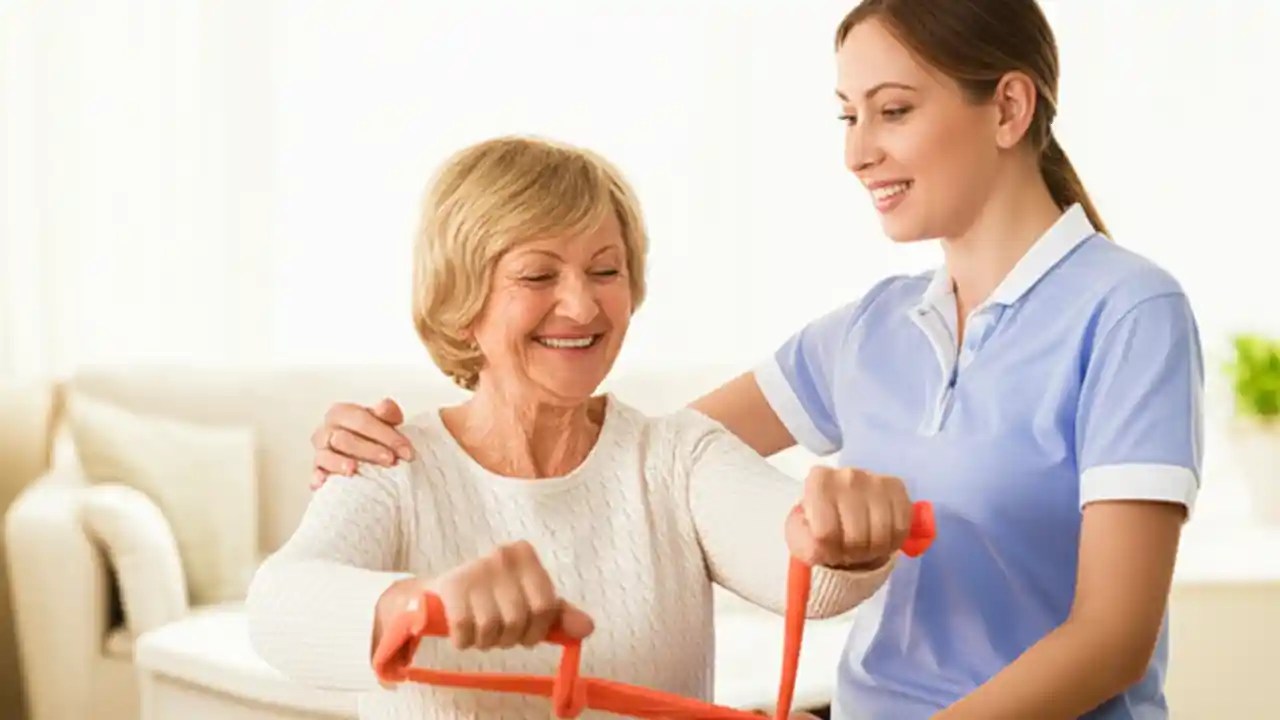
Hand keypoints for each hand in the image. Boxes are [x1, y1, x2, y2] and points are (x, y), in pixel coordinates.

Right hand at [310, 397, 413, 488]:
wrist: (363, 454)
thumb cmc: (372, 436)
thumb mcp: (383, 422)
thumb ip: (387, 413)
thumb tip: (384, 407)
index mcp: (342, 413)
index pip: (361, 420)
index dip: (385, 434)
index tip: (406, 451)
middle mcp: (327, 430)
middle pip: (344, 438)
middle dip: (369, 450)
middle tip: (390, 461)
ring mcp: (320, 451)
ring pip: (327, 455)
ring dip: (340, 462)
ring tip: (353, 469)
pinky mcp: (317, 470)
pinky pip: (315, 473)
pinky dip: (318, 476)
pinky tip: (324, 482)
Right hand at [375, 541, 593, 654]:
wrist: (441, 592)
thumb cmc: (494, 597)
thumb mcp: (530, 600)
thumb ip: (560, 615)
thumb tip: (587, 628)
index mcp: (525, 554)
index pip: (546, 605)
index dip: (538, 630)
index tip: (528, 635)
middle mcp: (502, 555)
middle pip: (518, 619)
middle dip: (510, 639)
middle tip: (501, 635)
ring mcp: (476, 569)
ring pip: (492, 627)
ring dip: (487, 642)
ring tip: (482, 634)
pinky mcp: (451, 586)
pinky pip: (465, 630)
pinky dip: (465, 642)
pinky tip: (464, 634)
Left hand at [785, 466, 911, 569]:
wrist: (844, 507)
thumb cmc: (821, 521)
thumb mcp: (802, 536)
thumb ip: (805, 544)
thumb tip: (818, 550)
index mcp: (819, 482)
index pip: (826, 533)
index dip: (828, 552)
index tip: (828, 552)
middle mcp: (847, 475)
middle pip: (856, 537)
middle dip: (852, 554)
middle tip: (849, 553)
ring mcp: (876, 480)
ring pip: (880, 536)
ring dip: (873, 551)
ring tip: (864, 547)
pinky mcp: (898, 488)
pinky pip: (901, 529)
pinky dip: (892, 543)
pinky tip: (881, 540)